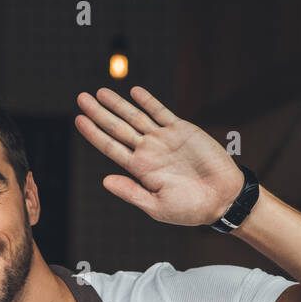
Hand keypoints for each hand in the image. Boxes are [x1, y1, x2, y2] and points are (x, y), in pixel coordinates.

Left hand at [74, 86, 245, 226]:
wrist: (222, 198)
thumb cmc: (191, 209)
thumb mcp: (157, 207)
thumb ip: (132, 192)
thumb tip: (105, 181)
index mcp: (141, 170)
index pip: (111, 147)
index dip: (93, 133)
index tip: (78, 120)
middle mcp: (149, 151)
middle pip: (118, 128)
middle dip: (99, 113)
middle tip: (81, 98)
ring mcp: (164, 139)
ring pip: (136, 116)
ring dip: (118, 104)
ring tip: (100, 92)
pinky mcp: (183, 130)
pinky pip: (161, 112)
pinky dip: (148, 101)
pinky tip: (134, 92)